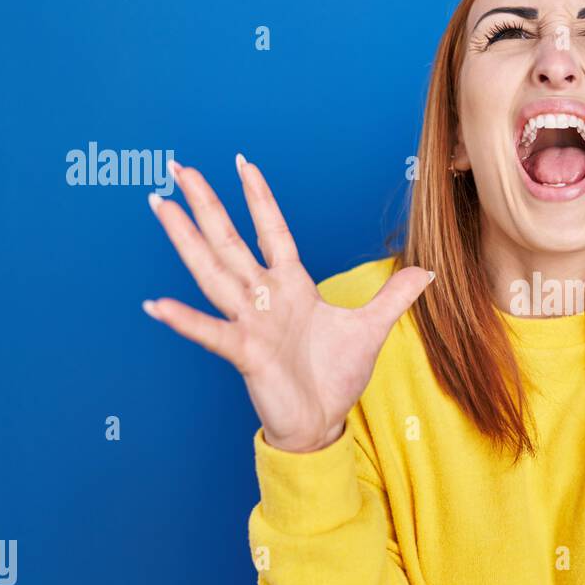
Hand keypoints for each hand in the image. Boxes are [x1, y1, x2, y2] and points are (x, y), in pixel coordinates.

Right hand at [143, 155, 433, 452]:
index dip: (260, 198)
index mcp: (292, 285)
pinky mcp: (245, 354)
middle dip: (206, 205)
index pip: (272, 230)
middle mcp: (264, 297)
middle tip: (180, 168)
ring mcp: (250, 323)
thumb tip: (428, 270)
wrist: (322, 421)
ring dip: (186, 241)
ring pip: (213, 273)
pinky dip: (184, 319)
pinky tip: (156, 304)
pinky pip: (211, 332)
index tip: (243, 163)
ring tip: (160, 207)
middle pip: (230, 241)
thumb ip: (395, 296)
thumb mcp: (373, 328)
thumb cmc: (336, 375)